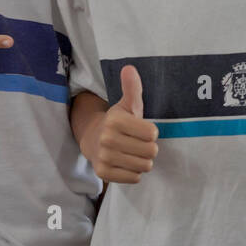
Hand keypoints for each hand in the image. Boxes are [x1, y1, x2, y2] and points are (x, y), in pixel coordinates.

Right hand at [88, 65, 158, 184]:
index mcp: (115, 120)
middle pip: (151, 152)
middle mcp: (107, 139)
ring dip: (142, 160)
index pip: (153, 133)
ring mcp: (104, 158)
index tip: (139, 129)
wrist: (92, 140)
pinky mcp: (103, 173)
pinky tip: (125, 163)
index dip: (150, 132)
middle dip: (148, 148)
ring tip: (131, 153)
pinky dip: (134, 172)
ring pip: (145, 166)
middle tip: (136, 142)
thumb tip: (129, 68)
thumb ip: (131, 88)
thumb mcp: (127, 104)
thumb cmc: (117, 122)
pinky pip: (135, 178)